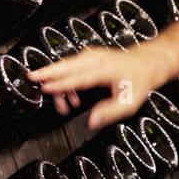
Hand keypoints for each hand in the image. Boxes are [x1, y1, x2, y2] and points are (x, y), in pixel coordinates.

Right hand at [26, 41, 176, 130]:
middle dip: (48, 72)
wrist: (146, 63)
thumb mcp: (129, 102)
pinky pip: (70, 67)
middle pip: (67, 65)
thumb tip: (92, 122)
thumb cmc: (139, 80)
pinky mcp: (87, 57)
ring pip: (66, 65)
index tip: (46, 88)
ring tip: (62, 105)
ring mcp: (91, 56)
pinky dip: (65, 80)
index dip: (61, 84)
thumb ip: (109, 113)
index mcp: (105, 69)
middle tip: (32, 78)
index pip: (79, 77)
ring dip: (57, 82)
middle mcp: (96, 59)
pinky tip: (70, 97)